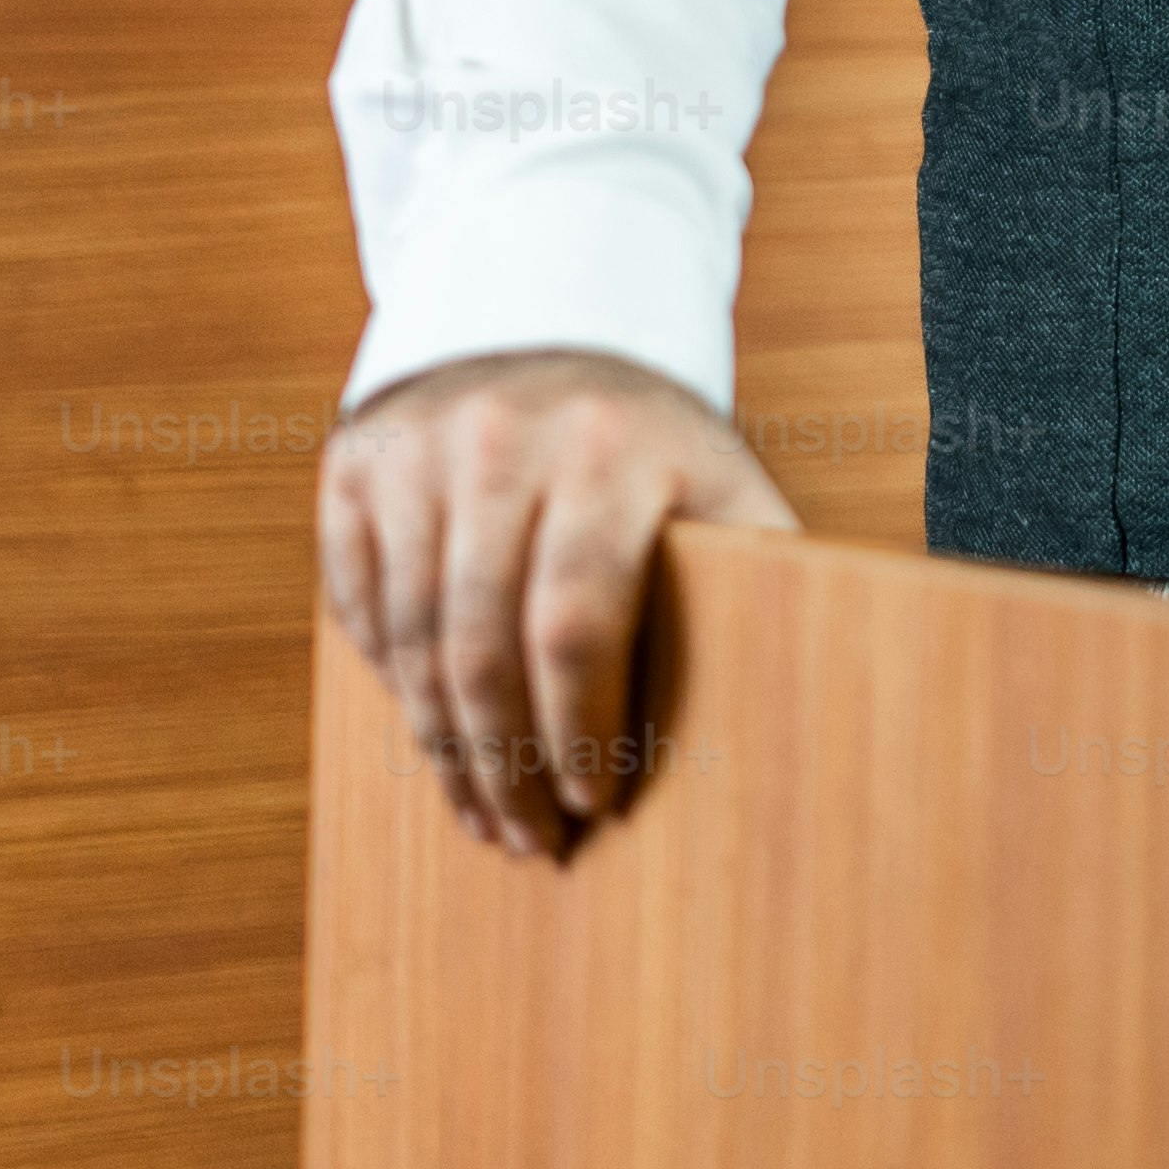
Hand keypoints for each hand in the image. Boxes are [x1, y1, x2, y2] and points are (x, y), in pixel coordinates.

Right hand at [315, 348, 789, 860]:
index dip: (579, 731)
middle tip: (529, 840)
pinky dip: (390, 682)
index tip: (597, 805)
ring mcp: (418, 446)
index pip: (577, 623)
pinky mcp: (355, 462)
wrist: (553, 329)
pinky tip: (430, 734)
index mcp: (613, 448)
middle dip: (506, 765)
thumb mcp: (723, 486)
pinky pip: (358, 604)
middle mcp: (504, 437)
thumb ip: (758, 574)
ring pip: (413, 641)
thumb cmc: (657, 451)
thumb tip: (813, 700)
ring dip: (443, 750)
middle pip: (483, 647)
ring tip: (480, 814)